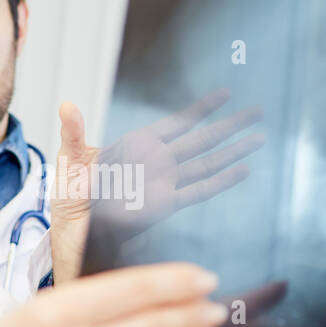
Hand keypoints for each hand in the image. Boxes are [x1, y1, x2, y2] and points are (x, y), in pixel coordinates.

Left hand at [48, 92, 263, 280]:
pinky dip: (222, 181)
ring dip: (234, 151)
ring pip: (207, 163)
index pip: (178, 122)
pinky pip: (199, 191)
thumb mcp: (70, 158)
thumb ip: (74, 132)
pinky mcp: (165, 205)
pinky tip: (243, 170)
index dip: (202, 109)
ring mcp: (164, 183)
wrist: (74, 232)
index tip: (225, 94)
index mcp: (138, 145)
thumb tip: (66, 105)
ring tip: (259, 138)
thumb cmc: (71, 196)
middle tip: (257, 112)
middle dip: (230, 126)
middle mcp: (157, 162)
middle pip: (202, 139)